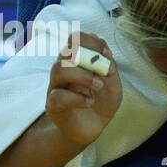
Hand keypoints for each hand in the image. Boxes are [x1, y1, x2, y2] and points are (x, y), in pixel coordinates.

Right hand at [46, 32, 121, 148]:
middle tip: (105, 71)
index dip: (91, 41)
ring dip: (83, 76)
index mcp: (77, 60)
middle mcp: (64, 69)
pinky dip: (77, 98)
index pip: (75, 39)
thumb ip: (110, 67)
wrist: (90, 128)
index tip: (106, 53)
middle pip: (66, 51)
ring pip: (59, 69)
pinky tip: (90, 102)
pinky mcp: (53, 105)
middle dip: (88, 57)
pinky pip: (58, 96)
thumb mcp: (113, 84)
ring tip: (99, 85)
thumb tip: (105, 50)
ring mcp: (56, 86)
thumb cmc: (100, 101)